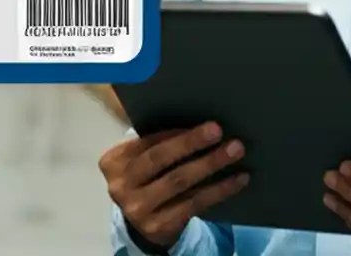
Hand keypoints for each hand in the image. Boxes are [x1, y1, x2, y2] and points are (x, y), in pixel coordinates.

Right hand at [100, 121, 249, 249]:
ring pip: (179, 181)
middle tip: (219, 131)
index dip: (176, 133)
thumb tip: (197, 124)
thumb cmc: (147, 179)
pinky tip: (237, 179)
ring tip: (234, 151)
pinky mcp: (158, 227)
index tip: (204, 123)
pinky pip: (194, 203)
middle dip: (191, 143)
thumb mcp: (140, 161)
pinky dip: (219, 190)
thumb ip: (155, 145)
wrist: (143, 223)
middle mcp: (119, 186)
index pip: (146, 142)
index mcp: (112, 162)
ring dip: (210, 164)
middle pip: (159, 159)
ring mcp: (136, 209)